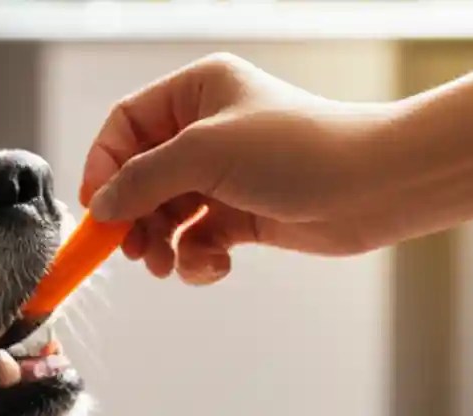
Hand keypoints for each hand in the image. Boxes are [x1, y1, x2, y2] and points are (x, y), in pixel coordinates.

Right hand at [81, 53, 393, 284]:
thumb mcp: (204, 154)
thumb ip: (144, 179)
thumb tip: (102, 207)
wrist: (374, 186)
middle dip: (133, 216)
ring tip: (165, 265)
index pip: (127, 126)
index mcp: (197, 93)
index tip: (97, 209)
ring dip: (160, 244)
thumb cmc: (298, 150)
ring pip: (166, 214)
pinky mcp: (243, 215)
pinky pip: (198, 240)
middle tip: (131, 250)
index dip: (105, 166)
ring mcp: (225, 175)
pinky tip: (215, 266)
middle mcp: (207, 130)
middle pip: (141, 176)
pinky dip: (198, 258)